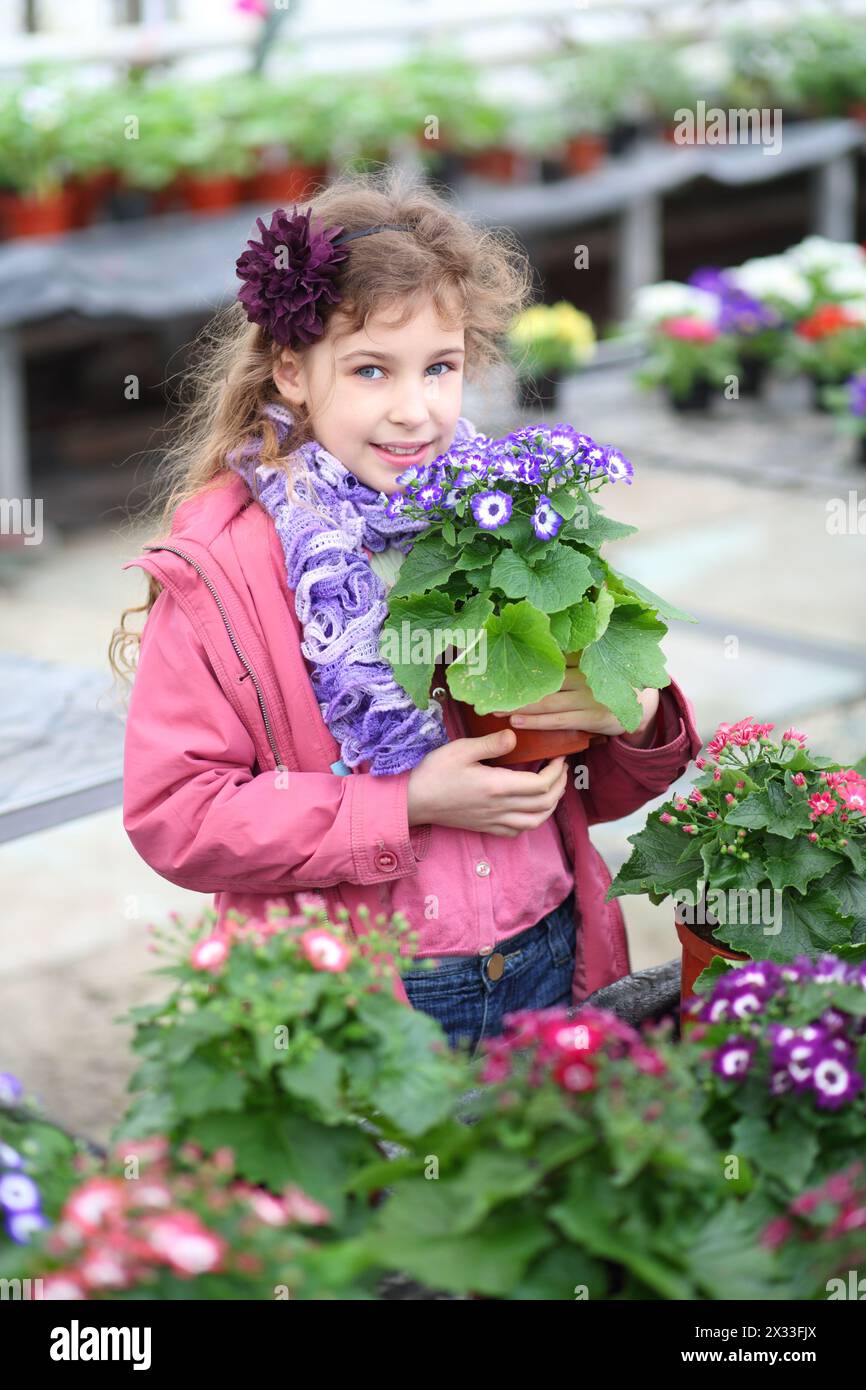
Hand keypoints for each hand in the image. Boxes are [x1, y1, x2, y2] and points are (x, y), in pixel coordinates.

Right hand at [407, 729, 568, 836]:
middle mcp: (499, 807)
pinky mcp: (485, 827)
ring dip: (550, 806)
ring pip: (535, 822)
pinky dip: (532, 821)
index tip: (558, 757)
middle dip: (559, 786)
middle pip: (544, 804)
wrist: (413, 800)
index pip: (540, 784)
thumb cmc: (435, 772)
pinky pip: (517, 831)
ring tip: (552, 789)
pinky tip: (530, 809)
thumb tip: (515, 737)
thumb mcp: (461, 749)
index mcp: (497, 786)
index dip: (556, 772)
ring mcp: (493, 820)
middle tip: (560, 769)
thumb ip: (492, 743)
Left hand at [490, 656, 659, 742]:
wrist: (642, 703)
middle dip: (516, 686)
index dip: (524, 657)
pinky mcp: (592, 717)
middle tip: (489, 689)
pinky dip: (537, 722)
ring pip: (549, 702)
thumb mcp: (594, 657)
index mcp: (584, 655)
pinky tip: (517, 721)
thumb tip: (544, 623)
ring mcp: (590, 696)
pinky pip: (559, 720)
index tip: (496, 660)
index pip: (551, 654)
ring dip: (521, 706)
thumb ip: (571, 646)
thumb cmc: (606, 678)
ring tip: (496, 708)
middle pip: (545, 679)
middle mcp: (586, 673)